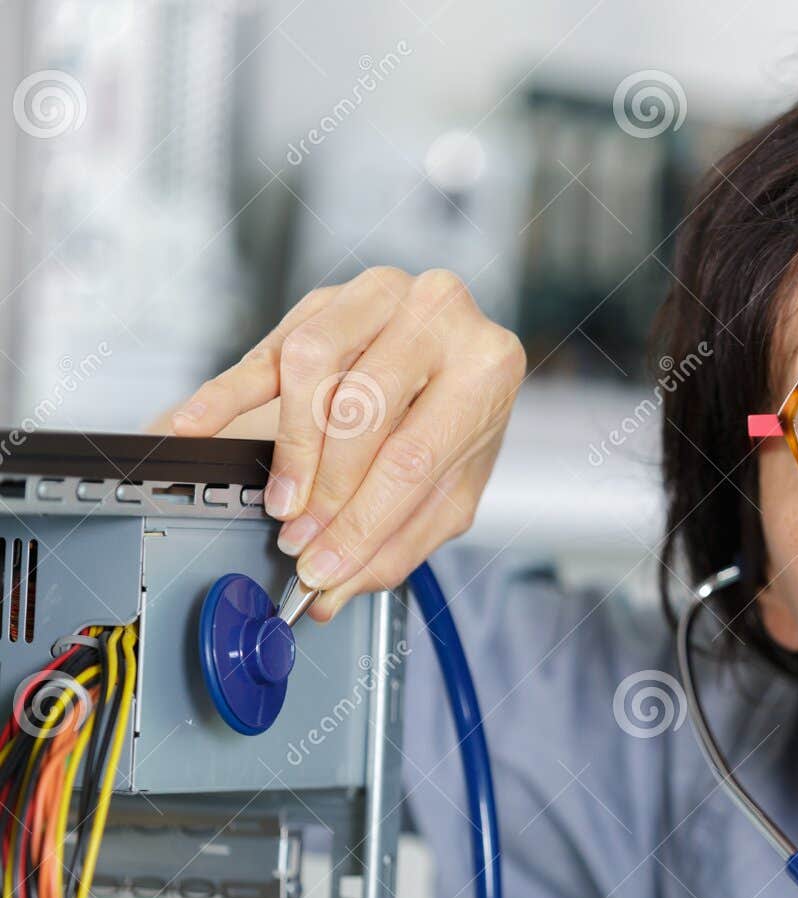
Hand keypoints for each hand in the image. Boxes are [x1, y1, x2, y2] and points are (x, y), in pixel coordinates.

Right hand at [167, 267, 524, 620]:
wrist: (462, 364)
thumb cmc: (461, 426)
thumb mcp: (451, 493)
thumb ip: (397, 543)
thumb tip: (332, 588)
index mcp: (487, 368)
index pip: (411, 456)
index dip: (358, 521)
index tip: (322, 563)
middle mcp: (440, 316)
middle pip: (360, 410)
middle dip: (324, 489)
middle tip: (301, 536)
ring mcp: (382, 296)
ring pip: (311, 365)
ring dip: (289, 446)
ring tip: (284, 498)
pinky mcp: (328, 300)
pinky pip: (268, 348)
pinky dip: (225, 392)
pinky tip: (196, 427)